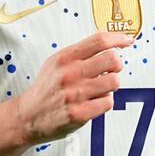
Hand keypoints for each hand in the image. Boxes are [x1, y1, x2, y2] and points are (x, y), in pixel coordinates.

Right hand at [13, 30, 135, 145]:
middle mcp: (70, 74)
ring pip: (114, 81)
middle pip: (112, 59)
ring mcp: (75, 94)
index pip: (99, 40)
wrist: (27, 116)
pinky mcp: (80, 113)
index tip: (127, 41)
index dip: (118, 39)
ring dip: (111, 85)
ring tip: (100, 88)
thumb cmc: (45, 89)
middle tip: (112, 69)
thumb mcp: (56, 63)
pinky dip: (104, 102)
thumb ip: (79, 53)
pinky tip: (94, 102)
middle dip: (117, 64)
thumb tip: (108, 44)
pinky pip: (108, 102)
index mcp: (65, 58)